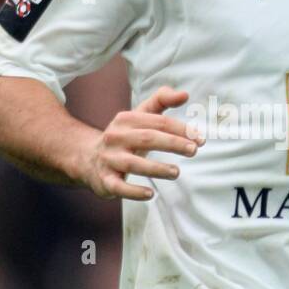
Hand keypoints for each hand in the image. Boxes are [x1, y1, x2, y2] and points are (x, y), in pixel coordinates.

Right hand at [85, 85, 204, 200]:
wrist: (88, 158)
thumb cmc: (124, 137)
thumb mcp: (139, 116)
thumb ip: (161, 101)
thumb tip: (185, 94)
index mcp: (126, 119)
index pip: (158, 122)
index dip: (181, 129)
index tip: (200, 139)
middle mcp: (116, 137)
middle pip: (148, 138)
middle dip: (173, 144)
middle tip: (194, 150)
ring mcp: (109, 159)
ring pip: (134, 164)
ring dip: (157, 168)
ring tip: (176, 172)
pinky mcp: (105, 180)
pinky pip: (120, 187)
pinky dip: (134, 191)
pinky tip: (151, 194)